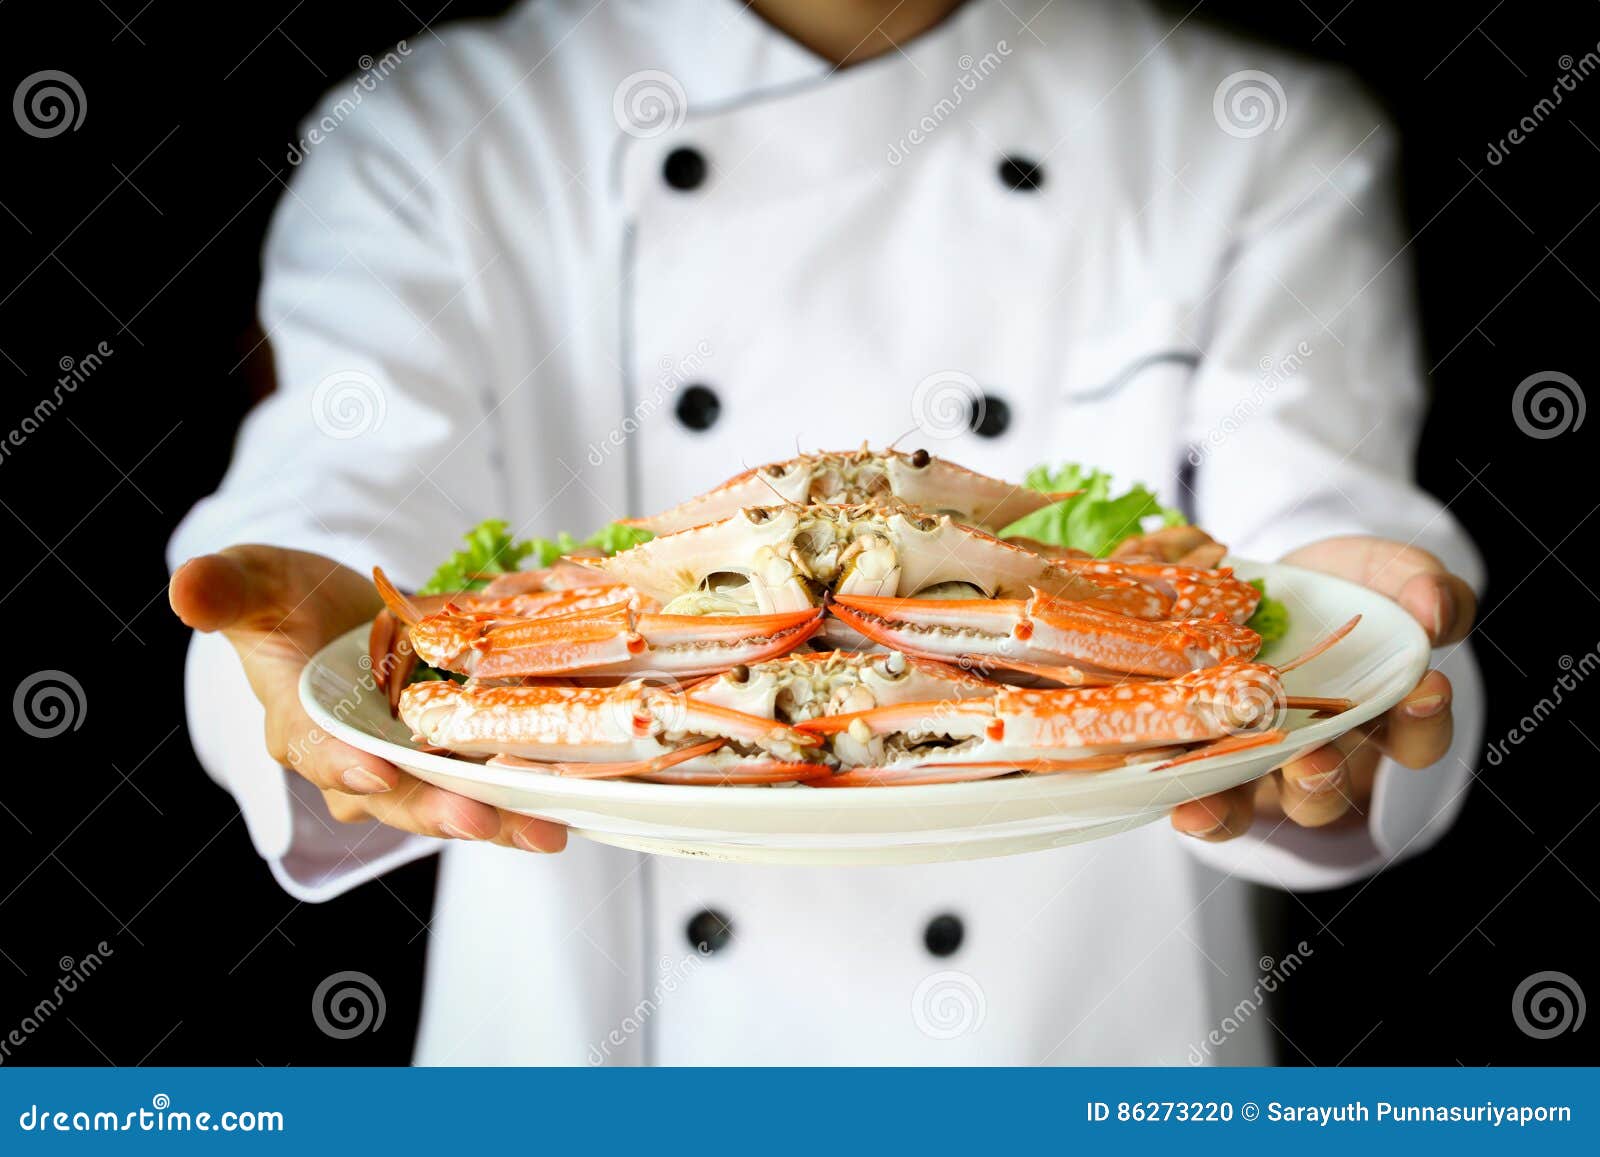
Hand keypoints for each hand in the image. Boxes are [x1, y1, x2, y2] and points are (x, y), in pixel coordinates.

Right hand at [168, 545, 566, 853]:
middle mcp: (354, 755)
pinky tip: (571, 802)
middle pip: (393, 795)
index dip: (339, 764)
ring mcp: (408, 760)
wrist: (336, 610)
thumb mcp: (255, 581)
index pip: (311, 749)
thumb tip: (187, 587)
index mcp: (296, 721)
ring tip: (545, 830)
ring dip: (496, 817)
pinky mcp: (453, 752)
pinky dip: (528, 789)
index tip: (372, 773)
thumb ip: (226, 589)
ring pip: (448, 799)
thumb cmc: (285, 599)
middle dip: (435, 809)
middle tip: (478, 817)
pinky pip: (489, 777)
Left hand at [1171, 535, 1475, 841]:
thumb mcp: (1382, 573)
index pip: (1414, 737)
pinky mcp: (1187, 749)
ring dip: (1228, 807)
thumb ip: (1418, 588)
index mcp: (1374, 718)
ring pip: (1243, 801)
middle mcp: (1311, 752)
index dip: (1423, 723)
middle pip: (1322, 789)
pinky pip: (1177, 781)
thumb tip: (1436, 611)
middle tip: (1315, 764)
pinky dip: (1167, 789)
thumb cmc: (1336, 584)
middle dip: (1319, 778)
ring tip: (1207, 805)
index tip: (1424, 692)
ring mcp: (1247, 757)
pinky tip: (1151, 785)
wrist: (1254, 579)